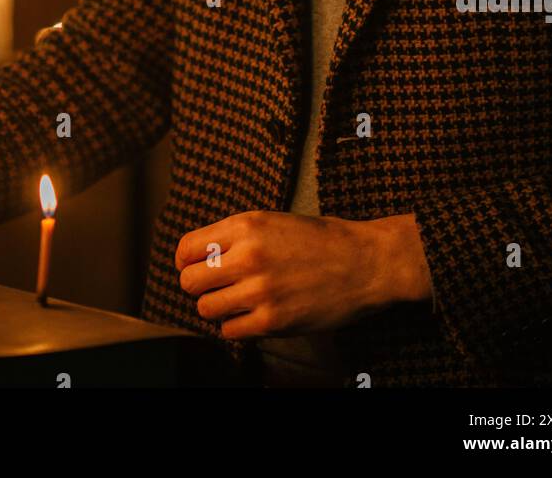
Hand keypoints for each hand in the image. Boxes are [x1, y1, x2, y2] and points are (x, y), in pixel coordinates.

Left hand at [175, 209, 431, 339]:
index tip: (195, 267)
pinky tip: (253, 315)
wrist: (365, 262)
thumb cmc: (322, 240)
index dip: (186, 261)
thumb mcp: (274, 220)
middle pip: (189, 281)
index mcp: (246, 225)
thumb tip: (202, 253)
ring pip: (205, 309)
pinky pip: (229, 331)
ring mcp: (259, 290)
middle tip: (216, 287)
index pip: (187, 248)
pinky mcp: (272, 320)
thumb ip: (237, 235)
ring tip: (237, 302)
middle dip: (198, 286)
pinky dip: (236, 326)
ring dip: (217, 308)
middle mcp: (247, 256)